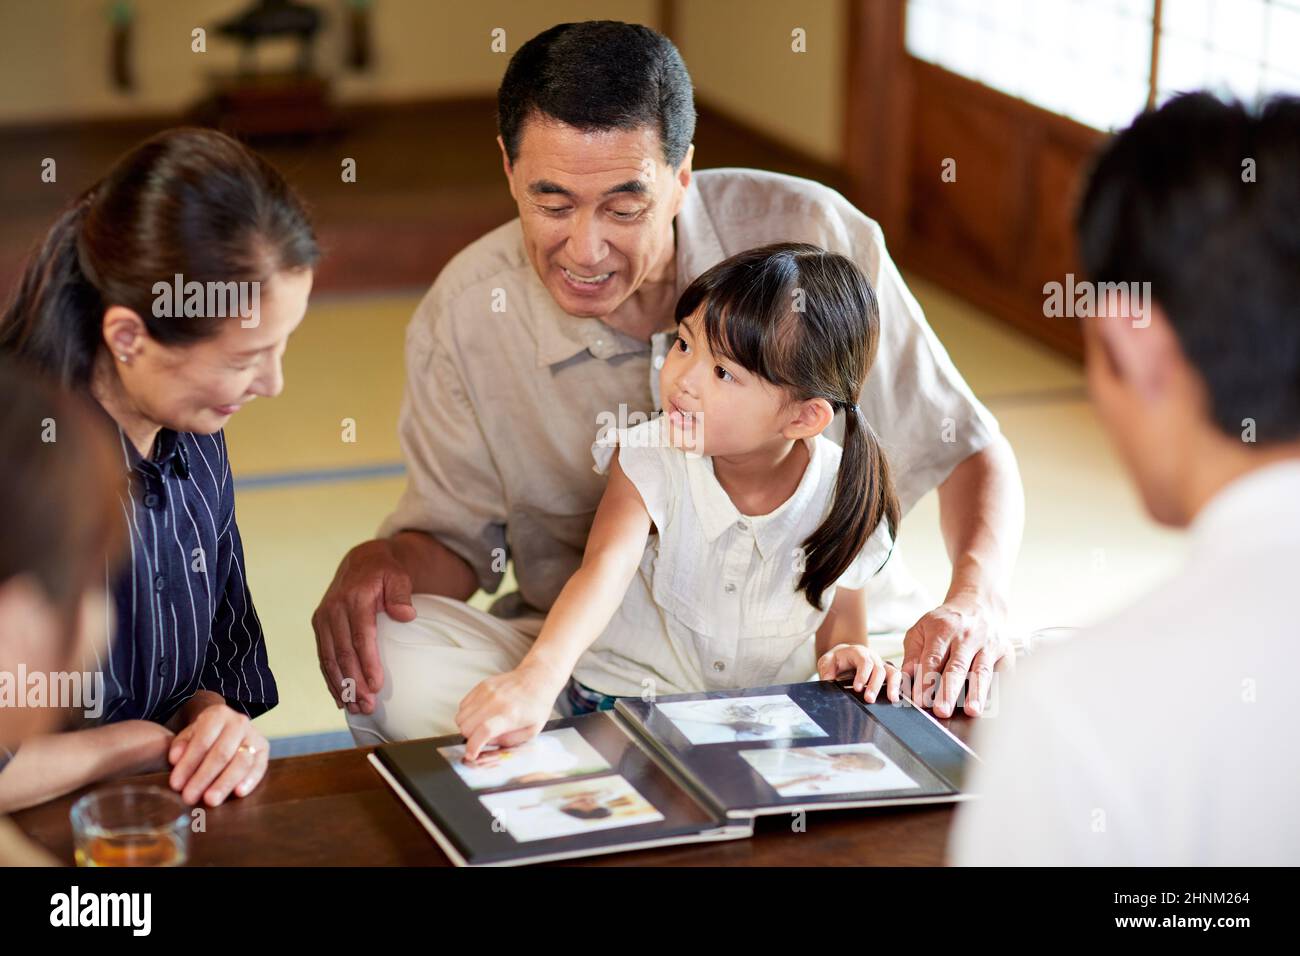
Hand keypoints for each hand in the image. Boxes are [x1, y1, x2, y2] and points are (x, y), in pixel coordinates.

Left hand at [167, 704, 268, 805]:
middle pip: (222, 753)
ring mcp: (254, 735)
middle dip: (204, 778)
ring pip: (242, 762)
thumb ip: (180, 746)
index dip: (189, 764)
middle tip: (189, 797)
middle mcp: (239, 722)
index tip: (175, 784)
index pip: (203, 741)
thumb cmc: (203, 735)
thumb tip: (175, 759)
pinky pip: (260, 767)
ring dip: (225, 783)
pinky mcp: (264, 749)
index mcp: (217, 715)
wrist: (226, 727)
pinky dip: (250, 781)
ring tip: (210, 800)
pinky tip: (238, 793)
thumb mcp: (188, 735)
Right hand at [312, 538, 416, 714]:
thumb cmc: (384, 573)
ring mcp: (323, 618)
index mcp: (354, 598)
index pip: (360, 636)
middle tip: (368, 706)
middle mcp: (333, 609)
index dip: (367, 663)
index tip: (377, 686)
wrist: (361, 562)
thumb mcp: (398, 576)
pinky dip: (330, 679)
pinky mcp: (319, 626)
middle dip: (354, 682)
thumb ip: (401, 594)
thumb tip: (406, 615)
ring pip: (330, 659)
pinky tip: (340, 699)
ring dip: (341, 686)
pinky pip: (324, 657)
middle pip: (343, 653)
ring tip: (356, 708)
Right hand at [455, 661, 567, 760]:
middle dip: (470, 738)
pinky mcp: (481, 686)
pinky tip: (479, 715)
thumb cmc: (536, 705)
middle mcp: (495, 701)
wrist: (536, 679)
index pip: (484, 731)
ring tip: (481, 726)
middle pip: (466, 726)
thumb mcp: (531, 731)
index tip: (472, 754)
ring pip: (460, 716)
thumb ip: (508, 741)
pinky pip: (462, 705)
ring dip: (467, 726)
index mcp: (510, 714)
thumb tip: (487, 743)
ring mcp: (486, 692)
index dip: (473, 746)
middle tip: (481, 738)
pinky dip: (466, 714)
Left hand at [817, 643, 899, 703]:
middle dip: (875, 685)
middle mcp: (873, 657)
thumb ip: (827, 668)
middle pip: (879, 669)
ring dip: (893, 686)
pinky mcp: (888, 674)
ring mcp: (882, 665)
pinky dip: (901, 687)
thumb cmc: (837, 660)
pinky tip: (900, 698)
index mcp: (859, 652)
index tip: (857, 688)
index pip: (864, 662)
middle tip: (870, 699)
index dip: (862, 675)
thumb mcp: (827, 661)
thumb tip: (828, 679)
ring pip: (893, 672)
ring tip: (892, 700)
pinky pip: (898, 678)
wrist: (845, 656)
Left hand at [901, 593, 1013, 717]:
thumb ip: (912, 654)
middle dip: (949, 690)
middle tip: (941, 710)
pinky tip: (990, 704)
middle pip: (957, 666)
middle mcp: (967, 636)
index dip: (926, 680)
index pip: (933, 658)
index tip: (920, 700)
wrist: (979, 605)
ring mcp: (988, 644)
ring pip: (982, 671)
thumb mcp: (921, 630)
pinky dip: (996, 690)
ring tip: (972, 710)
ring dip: (977, 693)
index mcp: (943, 628)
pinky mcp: (1005, 654)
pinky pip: (1001, 674)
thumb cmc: (946, 623)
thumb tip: (905, 679)